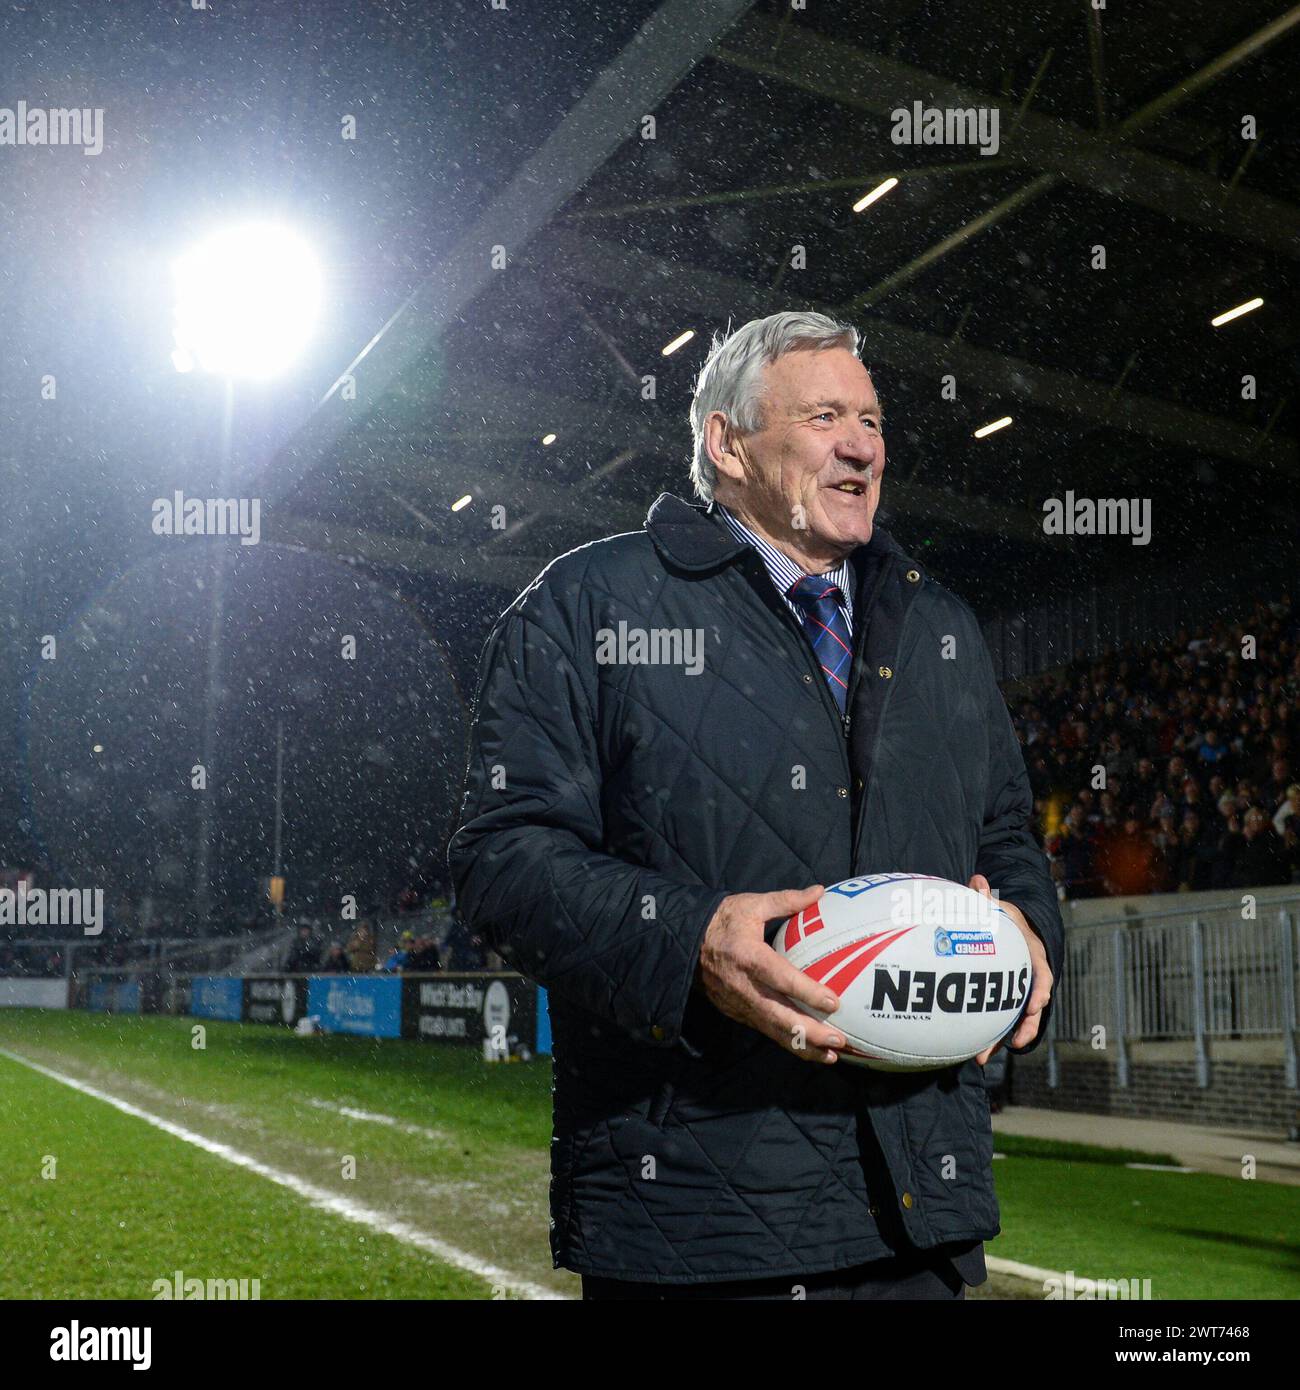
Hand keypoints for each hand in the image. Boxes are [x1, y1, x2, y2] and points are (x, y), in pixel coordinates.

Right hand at [699, 885, 845, 1063]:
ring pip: (773, 1031)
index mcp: (749, 956)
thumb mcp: (751, 904)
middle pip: (780, 1016)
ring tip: (831, 1056)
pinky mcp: (735, 1012)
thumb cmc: (721, 920)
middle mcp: (743, 986)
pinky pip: (764, 1030)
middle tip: (839, 1041)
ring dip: (802, 1046)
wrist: (683, 942)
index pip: (782, 978)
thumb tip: (819, 891)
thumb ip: (787, 900)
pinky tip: (809, 1049)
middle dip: (811, 1033)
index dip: (807, 992)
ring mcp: (738, 1003)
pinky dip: (787, 1042)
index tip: (833, 1002)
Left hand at [967, 873, 1052, 1065]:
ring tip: (983, 1057)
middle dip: (1025, 1026)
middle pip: (1032, 1006)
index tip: (1038, 1003)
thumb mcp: (997, 907)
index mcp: (1031, 954)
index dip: (1040, 988)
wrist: (1010, 930)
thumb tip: (978, 881)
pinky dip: (990, 1037)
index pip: (1042, 973)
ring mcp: (1018, 993)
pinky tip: (974, 1053)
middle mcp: (1029, 978)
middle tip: (1013, 1042)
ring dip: (1003, 1039)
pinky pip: (1000, 1022)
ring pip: (1016, 1021)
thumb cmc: (1003, 920)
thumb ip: (986, 898)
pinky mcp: (1004, 1002)